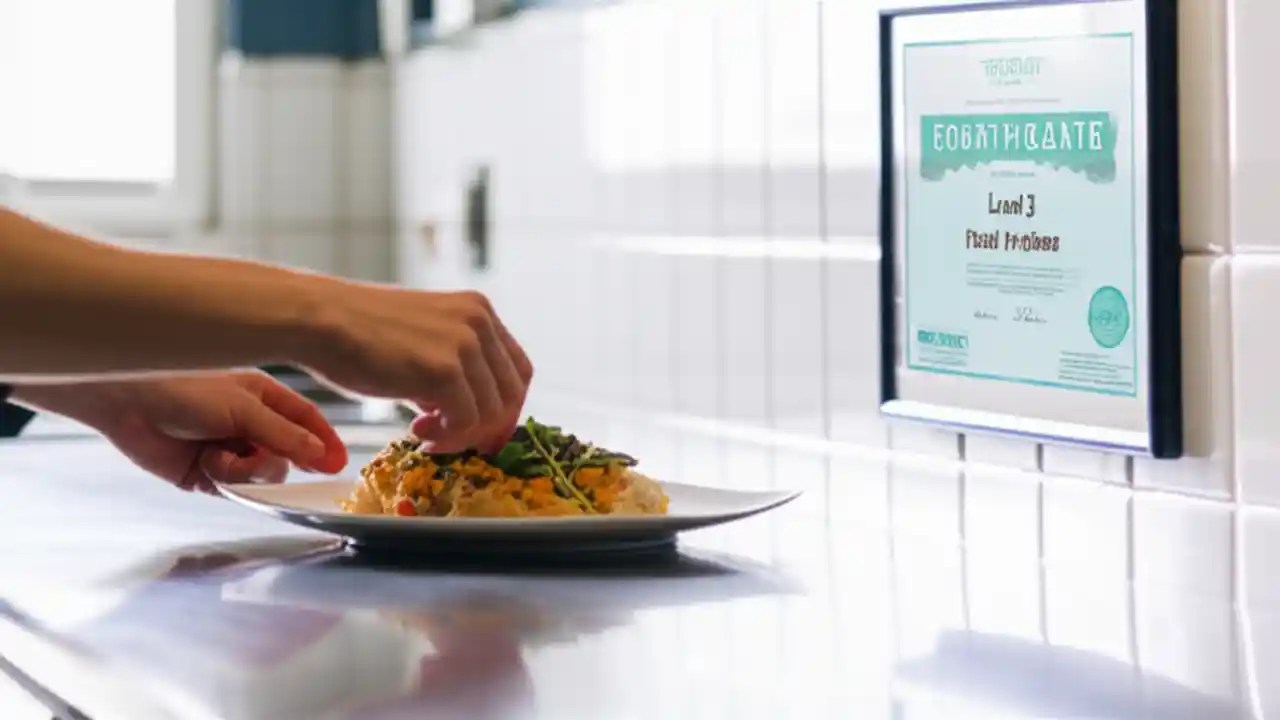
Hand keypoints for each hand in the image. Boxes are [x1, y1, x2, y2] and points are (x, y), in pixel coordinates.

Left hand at [12, 372, 346, 491]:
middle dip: (278, 460)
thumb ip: (286, 435)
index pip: (307, 421)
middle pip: (288, 454)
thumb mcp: (244, 408)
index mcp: (264, 398)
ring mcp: (230, 449)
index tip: (339, 464)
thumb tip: (324, 456)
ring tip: (219, 456)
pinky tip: (206, 464)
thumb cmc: (185, 388)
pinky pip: (235, 488)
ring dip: (246, 470)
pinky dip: (225, 479)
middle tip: (265, 457)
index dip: (324, 442)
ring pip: (264, 475)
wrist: (126, 402)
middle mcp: (251, 424)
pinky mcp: (207, 474)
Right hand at [302, 285, 532, 452]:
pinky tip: (416, 432)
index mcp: (478, 310)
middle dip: (486, 427)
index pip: (517, 370)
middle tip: (449, 439)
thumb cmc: (359, 333)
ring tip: (422, 432)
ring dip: (460, 434)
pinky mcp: (444, 370)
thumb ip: (453, 368)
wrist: (318, 319)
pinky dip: (447, 439)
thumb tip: (470, 414)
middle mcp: (479, 322)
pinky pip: (465, 423)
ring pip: (490, 413)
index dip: (505, 408)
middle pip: (511, 394)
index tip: (481, 431)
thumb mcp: (423, 341)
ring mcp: (465, 344)